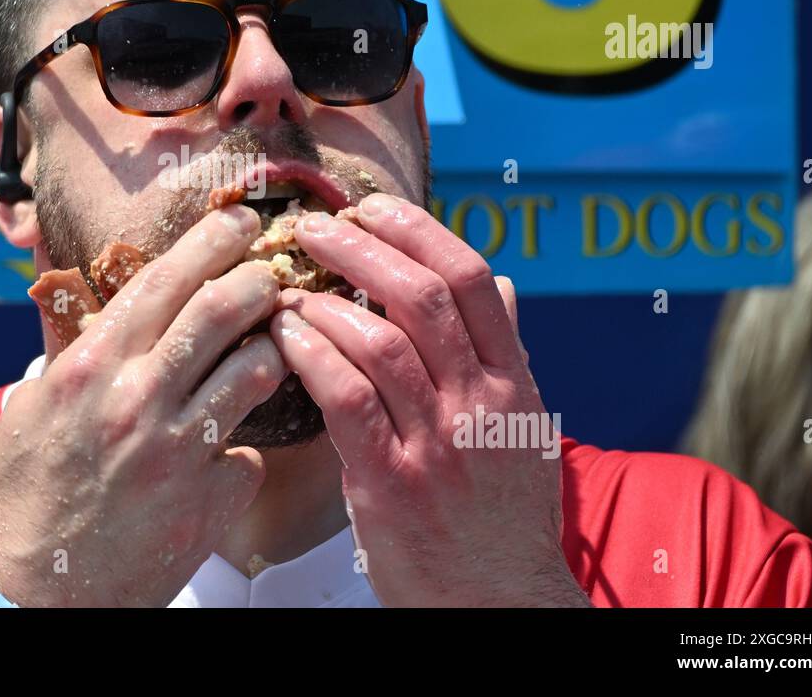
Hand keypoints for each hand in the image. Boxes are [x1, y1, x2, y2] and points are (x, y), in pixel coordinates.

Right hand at [0, 206, 284, 606]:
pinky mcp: (207, 501)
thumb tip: (95, 297)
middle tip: (276, 272)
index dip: (212, 240)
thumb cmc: (26, 493)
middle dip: (261, 277)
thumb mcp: (32, 405)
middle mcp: (136, 398)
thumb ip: (73, 348)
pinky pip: (249, 454)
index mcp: (91, 366)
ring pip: (256, 371)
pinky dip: (241, 449)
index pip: (164, 279)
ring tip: (273, 347)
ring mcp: (176, 450)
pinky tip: (223, 457)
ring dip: (274, 350)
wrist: (31, 590)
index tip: (240, 220)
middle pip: (222, 309)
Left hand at [271, 193, 588, 606]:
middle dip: (362, 248)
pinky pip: (347, 399)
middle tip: (315, 228)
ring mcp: (439, 444)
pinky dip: (313, 355)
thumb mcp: (524, 425)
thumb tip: (504, 285)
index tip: (375, 208)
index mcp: (513, 382)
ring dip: (326, 300)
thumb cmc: (502, 514)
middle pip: (423, 295)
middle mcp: (480, 403)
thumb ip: (507, 351)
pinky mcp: (392, 483)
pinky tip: (287, 336)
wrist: (499, 602)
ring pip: (379, 341)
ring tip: (287, 287)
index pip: (472, 279)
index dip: (419, 230)